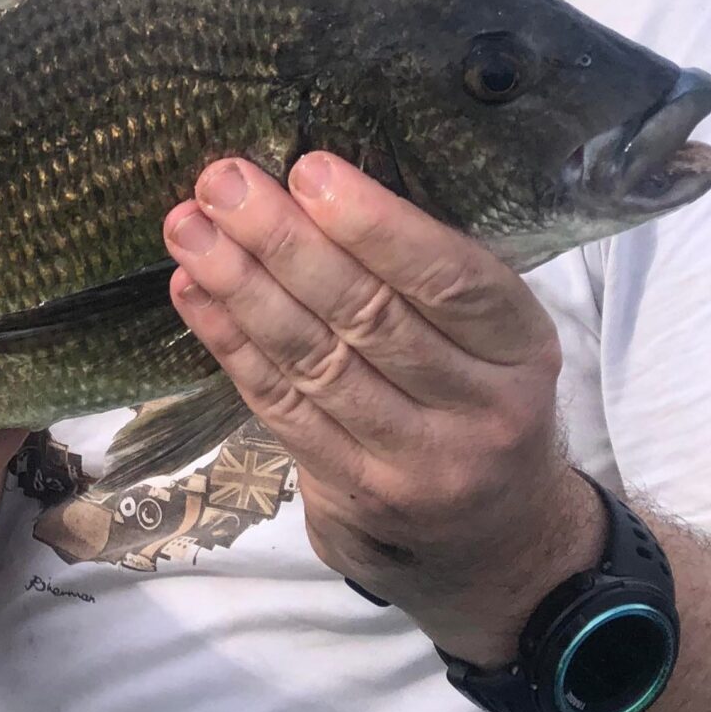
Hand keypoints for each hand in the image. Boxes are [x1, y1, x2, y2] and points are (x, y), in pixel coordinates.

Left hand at [163, 152, 601, 663]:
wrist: (499, 542)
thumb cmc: (480, 394)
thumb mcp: (490, 334)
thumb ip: (422, 269)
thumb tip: (310, 183)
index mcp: (521, 346)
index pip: (449, 279)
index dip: (375, 225)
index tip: (308, 170)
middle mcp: (479, 410)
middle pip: (368, 316)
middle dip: (284, 241)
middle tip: (223, 183)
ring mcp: (414, 464)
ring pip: (313, 361)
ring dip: (239, 287)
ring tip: (189, 228)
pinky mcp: (352, 495)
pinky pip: (279, 406)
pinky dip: (229, 342)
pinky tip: (192, 290)